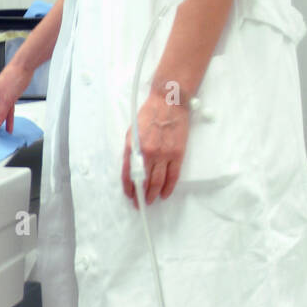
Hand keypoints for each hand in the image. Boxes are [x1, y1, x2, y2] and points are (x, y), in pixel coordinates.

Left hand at [122, 92, 189, 206]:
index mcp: (134, 147)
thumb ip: (131, 150)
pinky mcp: (177, 153)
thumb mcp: (132, 132)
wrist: (168, 103)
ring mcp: (164, 154)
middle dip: (141, 194)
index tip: (130, 195)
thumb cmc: (149, 115)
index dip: (128, 187)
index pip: (128, 174)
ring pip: (158, 181)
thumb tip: (131, 168)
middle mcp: (148, 153)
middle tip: (140, 202)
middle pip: (144, 180)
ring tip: (151, 200)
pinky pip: (173, 176)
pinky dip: (169, 187)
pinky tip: (165, 194)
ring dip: (154, 194)